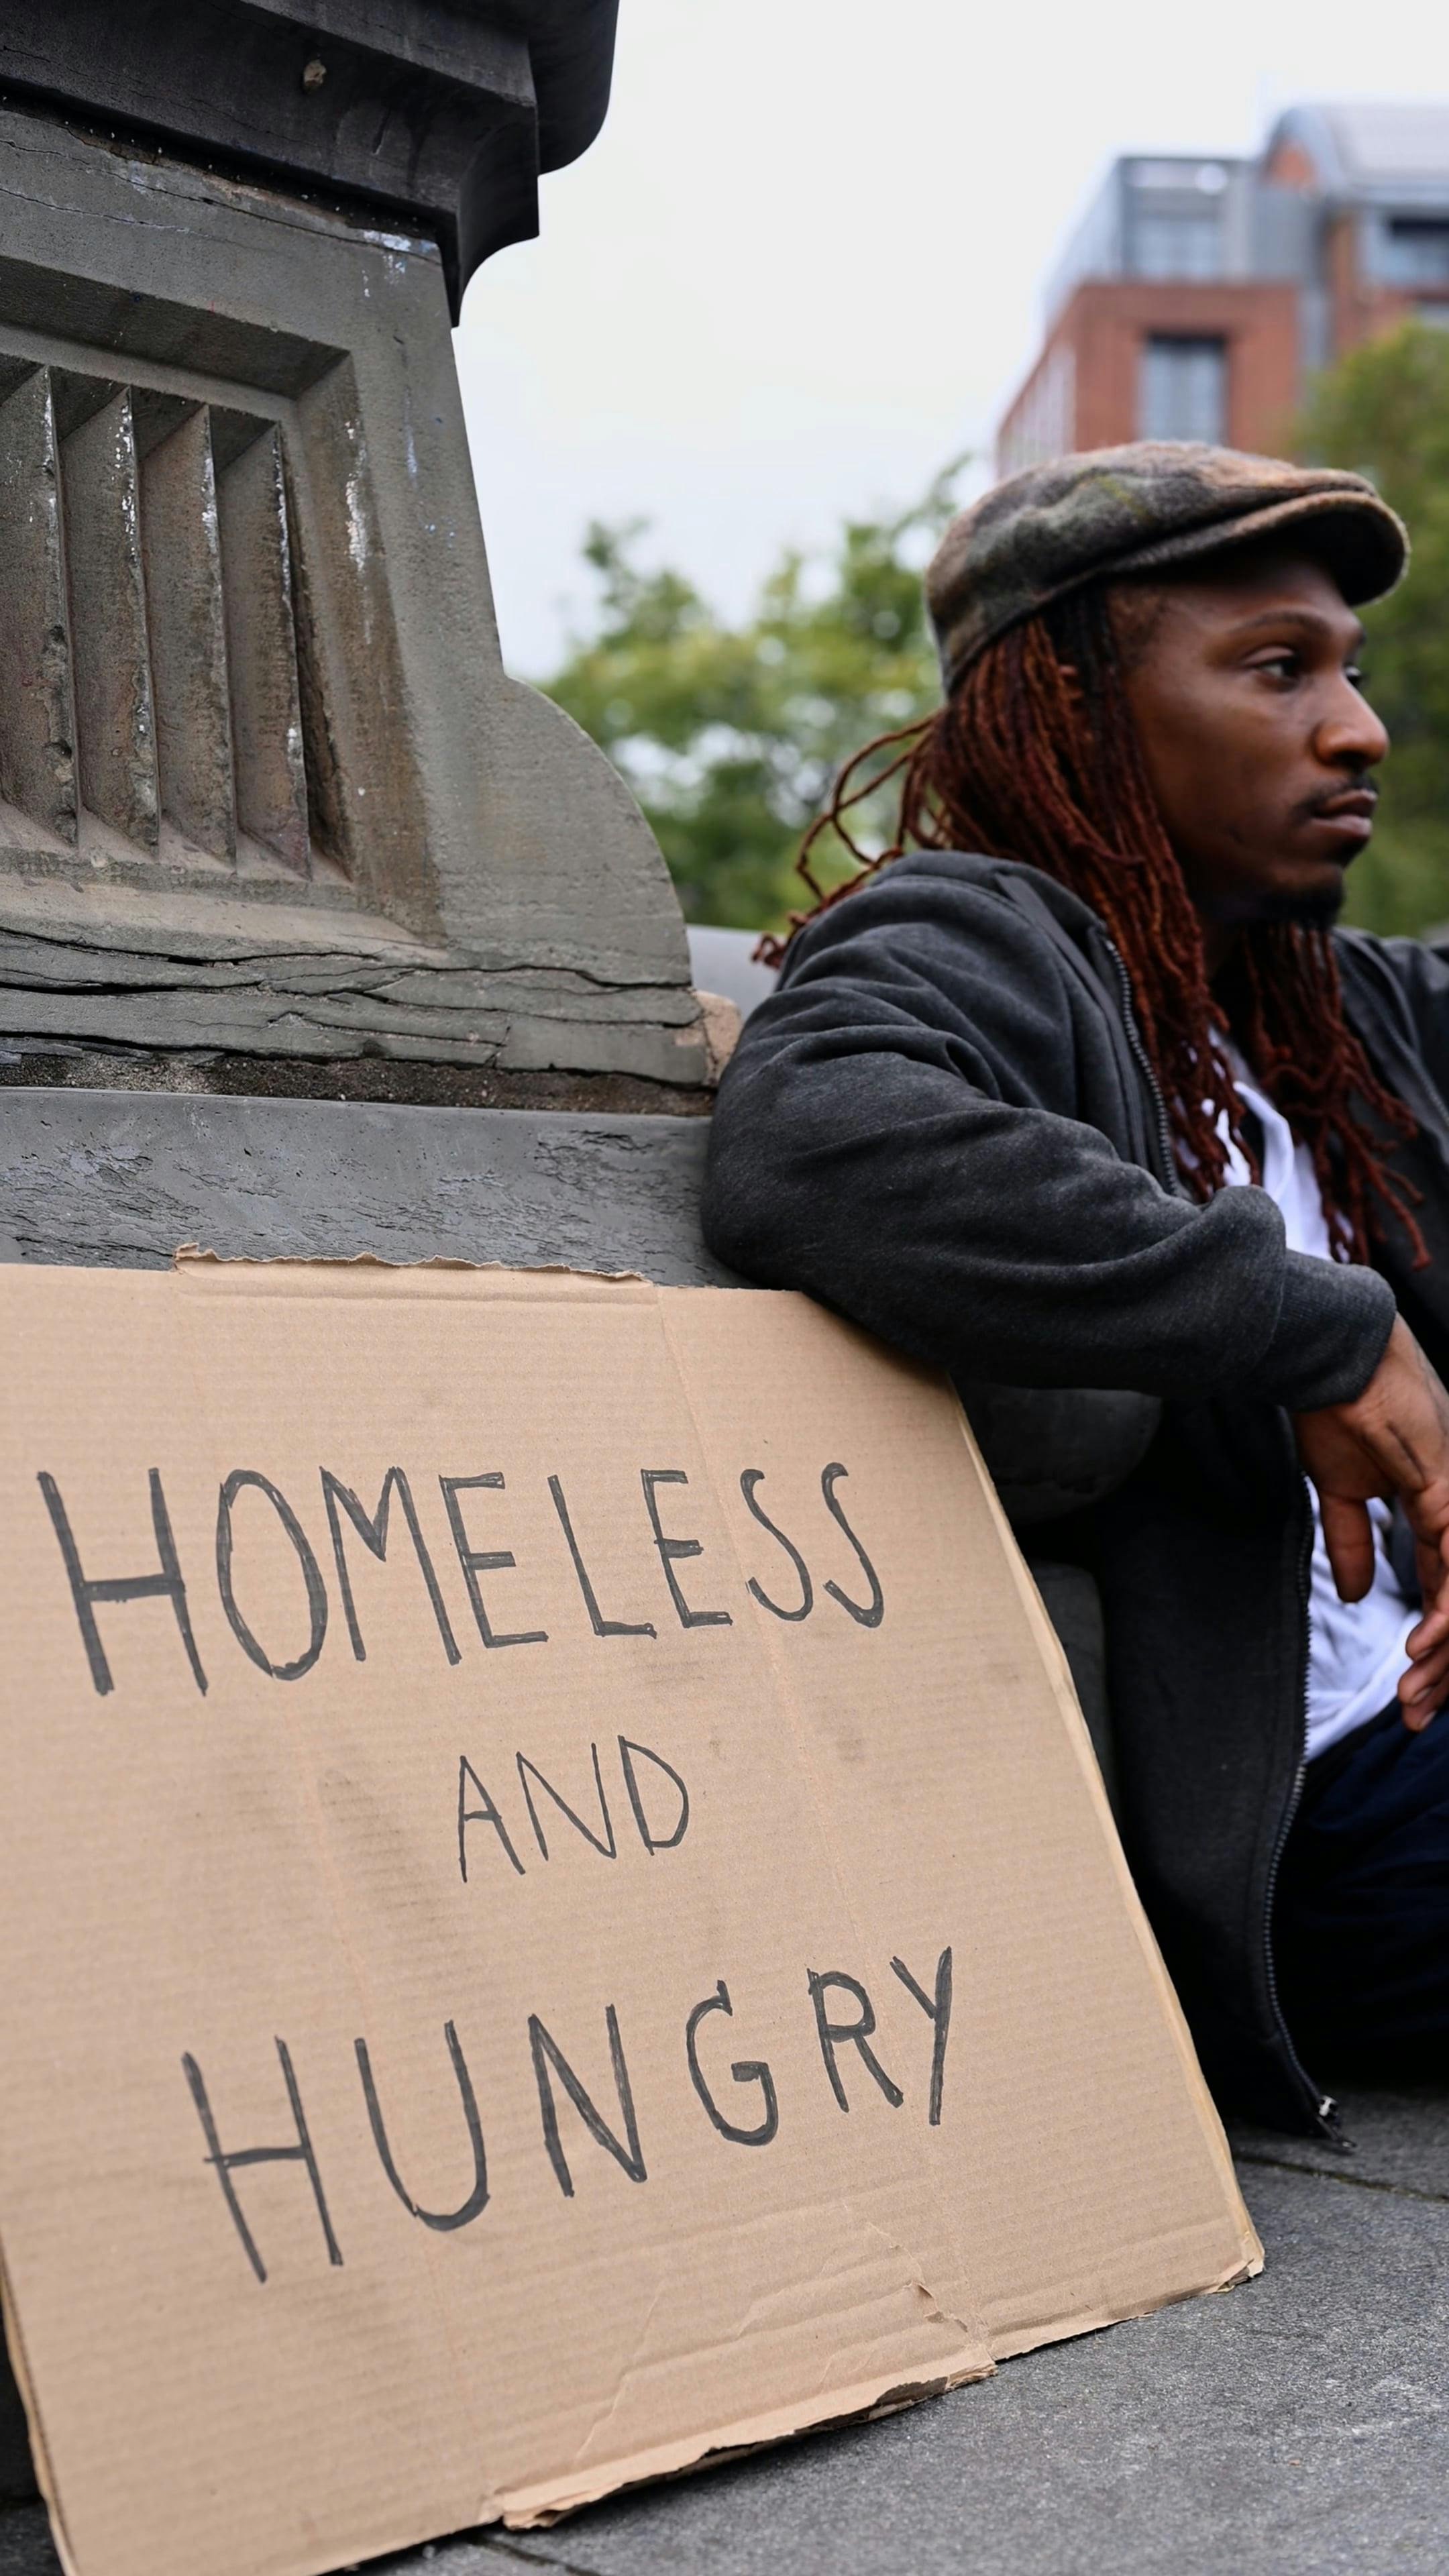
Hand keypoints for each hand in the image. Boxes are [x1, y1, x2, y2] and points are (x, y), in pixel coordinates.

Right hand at [1293, 1317, 1448, 1730]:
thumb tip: (1352, 1595)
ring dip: (1443, 1649)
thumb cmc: (1332, 1405)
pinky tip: (1422, 1647)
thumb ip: (1349, 1543)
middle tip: (1415, 1714)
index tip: (1410, 1690)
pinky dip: (1444, 1612)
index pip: (1446, 1588)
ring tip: (1416, 1694)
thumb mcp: (1338, 1492)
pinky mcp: (1448, 1491)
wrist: (1325, 1355)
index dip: (1432, 1642)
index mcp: (1435, 1505)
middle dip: (1442, 1666)